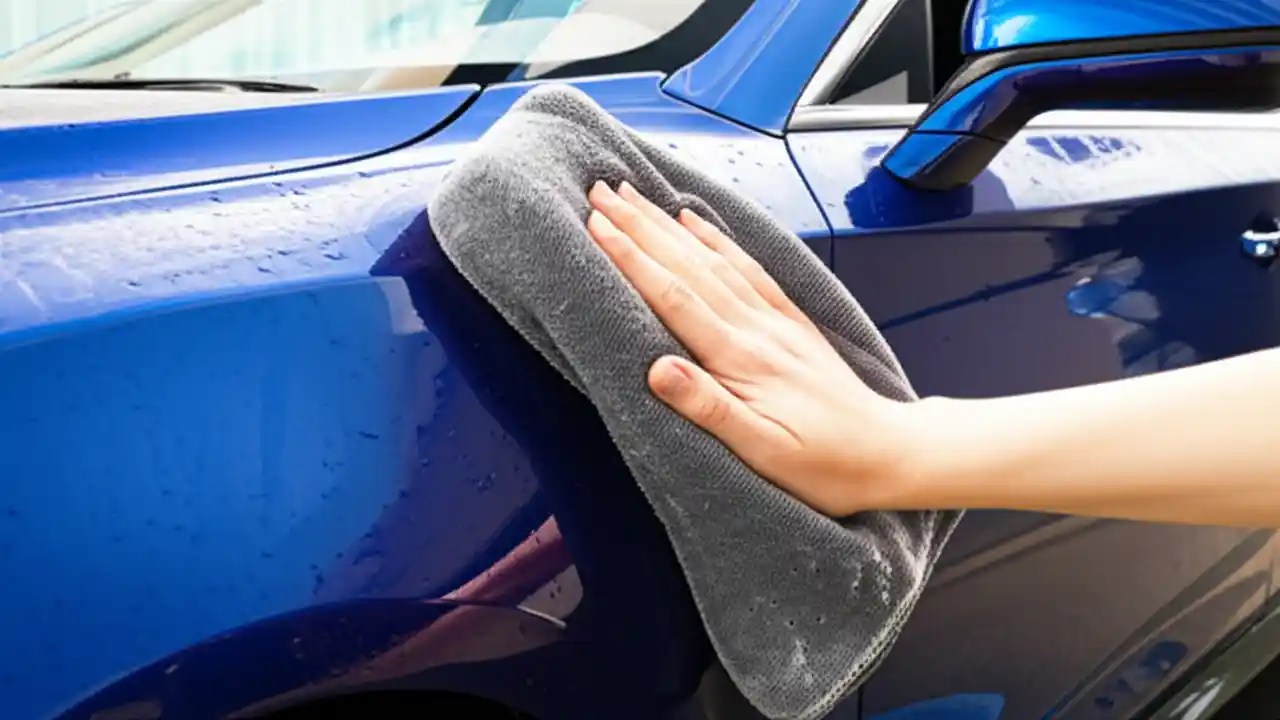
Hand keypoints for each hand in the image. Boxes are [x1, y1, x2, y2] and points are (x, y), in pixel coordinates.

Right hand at [585, 181, 919, 516]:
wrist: (889, 455)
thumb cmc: (823, 465)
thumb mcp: (762, 452)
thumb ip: (708, 408)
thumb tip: (656, 369)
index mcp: (742, 360)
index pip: (674, 297)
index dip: (631, 259)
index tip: (597, 226)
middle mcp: (756, 329)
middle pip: (688, 265)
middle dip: (640, 227)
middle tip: (600, 192)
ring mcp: (775, 321)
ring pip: (713, 259)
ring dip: (668, 224)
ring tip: (633, 195)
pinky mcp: (790, 323)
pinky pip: (748, 268)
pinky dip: (717, 240)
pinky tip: (695, 221)